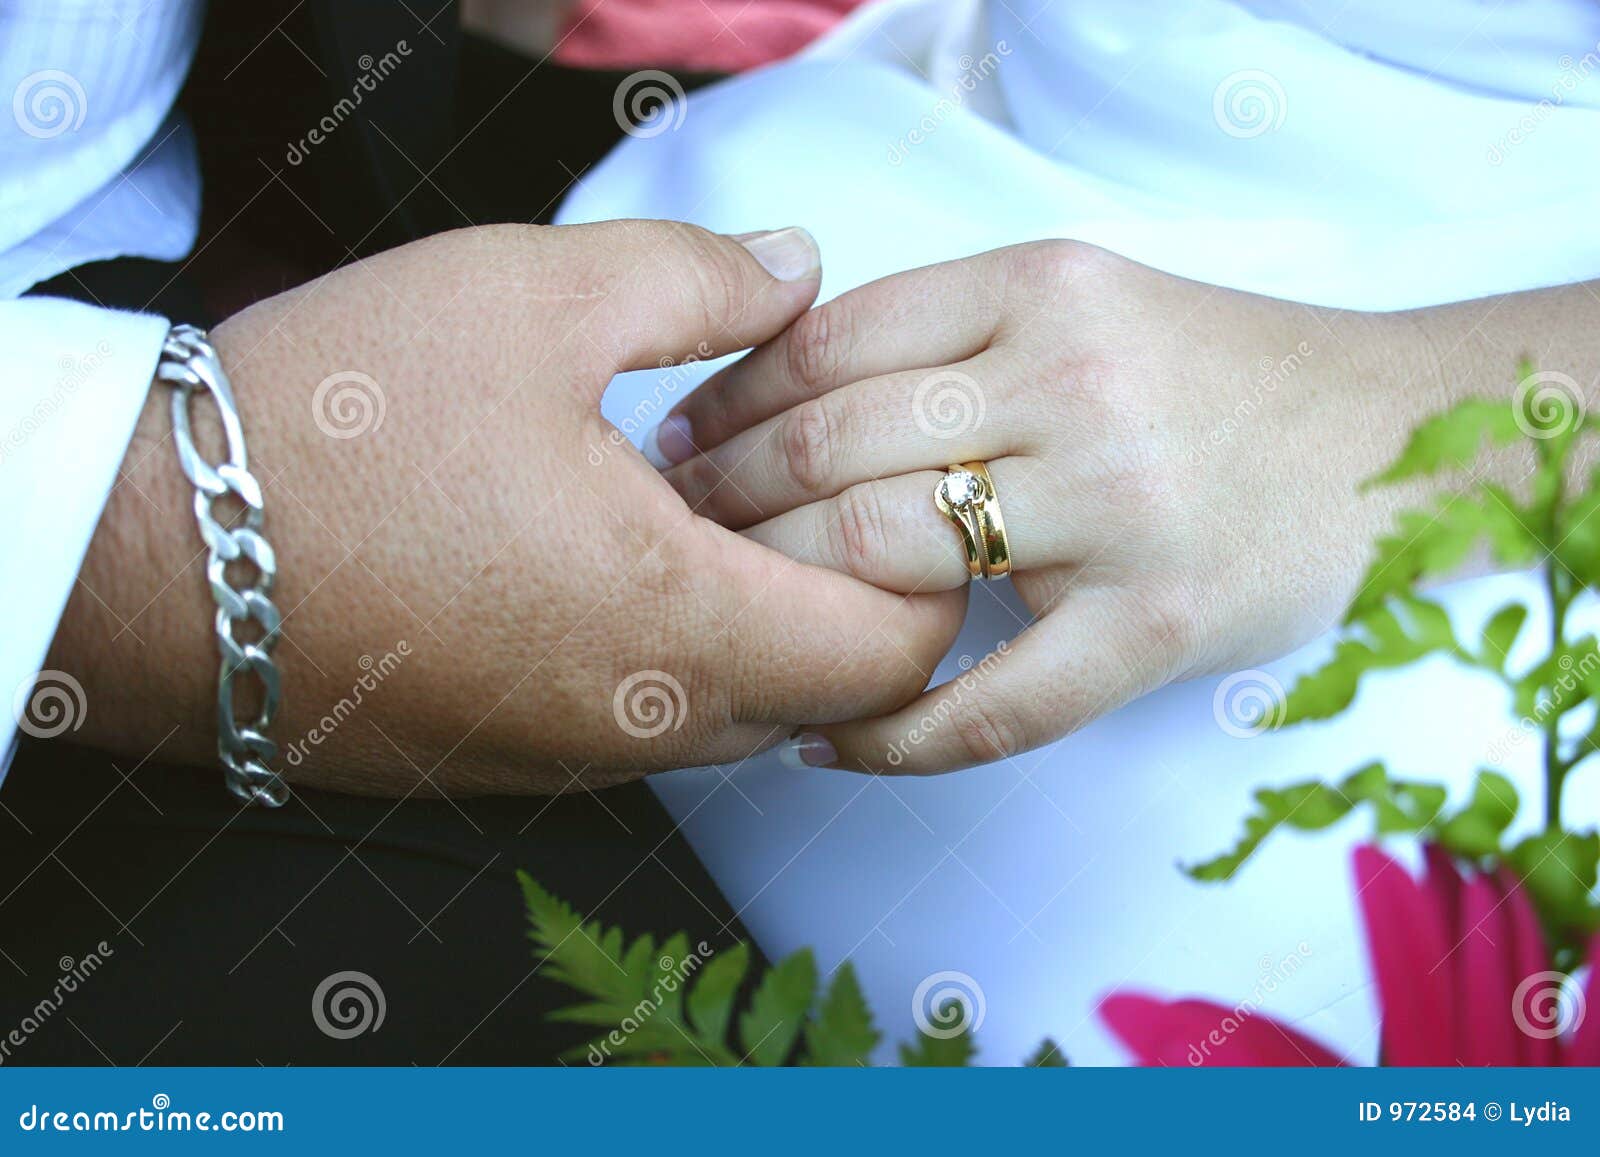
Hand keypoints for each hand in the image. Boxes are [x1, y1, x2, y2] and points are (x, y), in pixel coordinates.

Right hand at [50, 221, 962, 794]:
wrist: (153, 559)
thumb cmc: (334, 429)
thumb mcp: (532, 295)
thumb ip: (702, 280)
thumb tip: (797, 272)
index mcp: (677, 623)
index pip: (895, 654)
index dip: (931, 572)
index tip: (895, 488)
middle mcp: (643, 723)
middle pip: (833, 695)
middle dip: (854, 593)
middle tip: (805, 483)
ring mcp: (576, 756)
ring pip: (743, 714)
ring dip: (761, 620)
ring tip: (703, 504)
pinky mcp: (516, 762)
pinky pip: (651, 725)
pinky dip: (680, 653)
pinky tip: (616, 550)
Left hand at [658, 240, 1480, 774]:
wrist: (1387, 443)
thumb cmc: (1215, 375)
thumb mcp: (1087, 303)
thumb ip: (950, 334)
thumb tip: (775, 393)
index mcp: (1043, 289)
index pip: (830, 343)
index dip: (730, 400)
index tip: (682, 439)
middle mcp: (1075, 387)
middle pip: (833, 450)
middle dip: (724, 498)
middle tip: (675, 527)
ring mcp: (1118, 512)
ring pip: (882, 562)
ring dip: (779, 603)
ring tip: (733, 620)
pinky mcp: (1154, 628)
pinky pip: (986, 705)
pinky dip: (887, 736)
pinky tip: (826, 742)